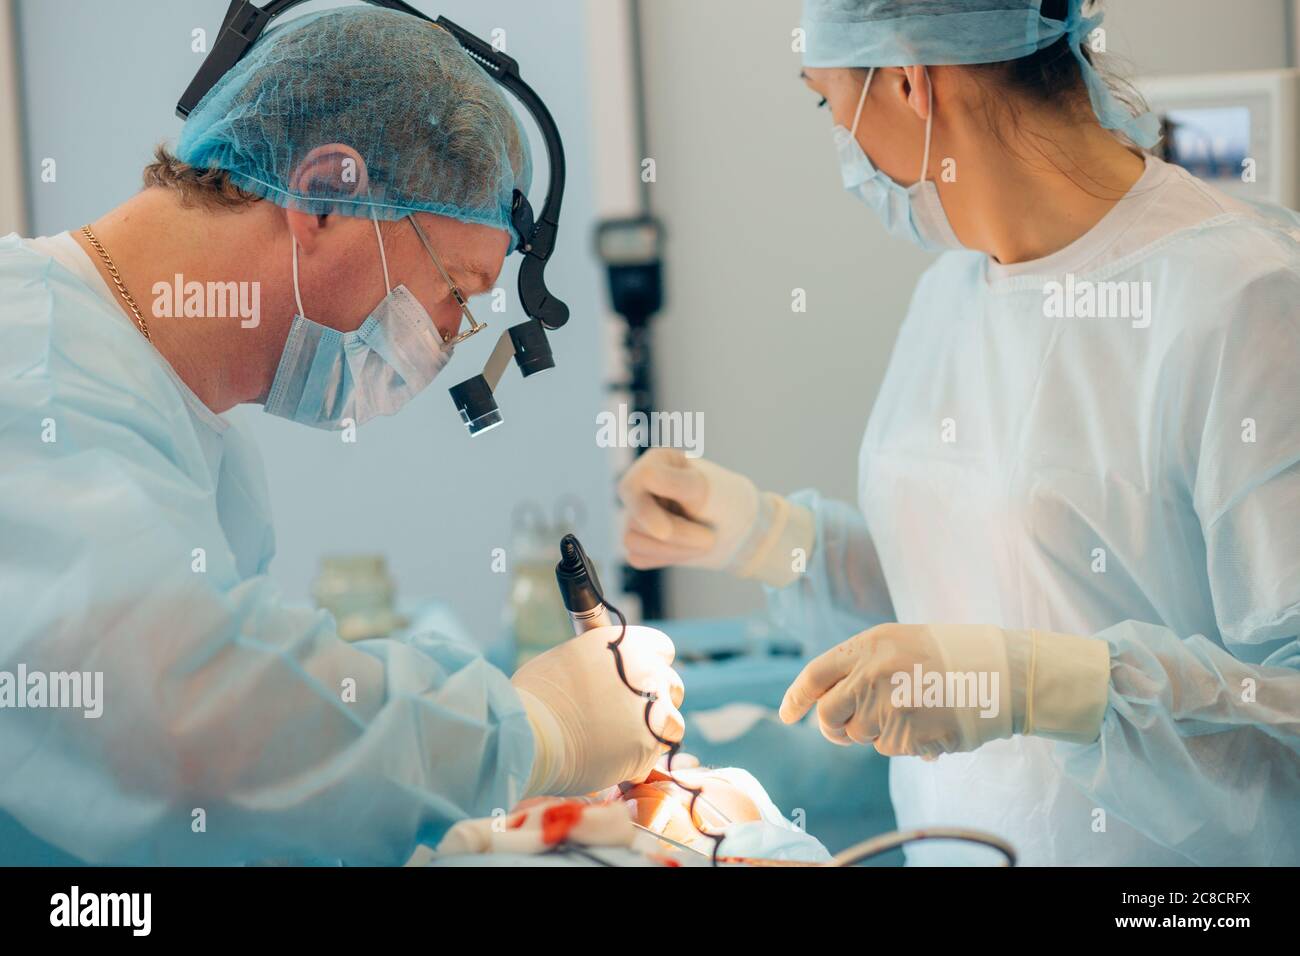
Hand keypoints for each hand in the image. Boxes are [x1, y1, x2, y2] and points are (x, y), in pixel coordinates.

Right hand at [512, 625, 685, 796]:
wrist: (530, 735)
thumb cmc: (538, 697)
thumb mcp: (570, 660)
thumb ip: (600, 663)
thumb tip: (604, 672)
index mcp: (628, 645)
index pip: (663, 650)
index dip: (651, 666)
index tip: (638, 681)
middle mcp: (648, 673)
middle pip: (673, 686)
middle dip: (657, 701)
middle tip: (630, 715)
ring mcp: (653, 711)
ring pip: (673, 723)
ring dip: (654, 732)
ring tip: (622, 741)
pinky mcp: (649, 748)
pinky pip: (654, 756)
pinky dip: (638, 761)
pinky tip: (610, 761)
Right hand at [618, 449, 812, 586]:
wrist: (741, 532)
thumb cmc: (726, 502)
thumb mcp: (705, 487)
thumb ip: (673, 482)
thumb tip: (640, 482)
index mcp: (656, 462)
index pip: (638, 482)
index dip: (648, 511)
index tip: (666, 531)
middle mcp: (641, 486)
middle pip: (634, 517)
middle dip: (675, 534)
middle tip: (708, 538)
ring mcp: (636, 514)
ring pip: (632, 540)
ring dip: (674, 550)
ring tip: (703, 541)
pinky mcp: (640, 540)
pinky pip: (638, 557)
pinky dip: (666, 559)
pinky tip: (687, 550)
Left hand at [779, 624, 1109, 756]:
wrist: (1006, 673)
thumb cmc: (955, 655)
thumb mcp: (903, 642)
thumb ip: (864, 664)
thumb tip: (831, 700)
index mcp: (868, 645)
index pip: (814, 674)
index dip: (797, 698)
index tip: (788, 714)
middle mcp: (871, 674)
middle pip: (828, 715)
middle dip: (834, 728)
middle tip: (848, 729)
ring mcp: (888, 706)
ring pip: (860, 735)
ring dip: (877, 732)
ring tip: (913, 710)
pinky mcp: (907, 734)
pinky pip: (890, 748)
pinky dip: (905, 742)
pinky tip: (931, 722)